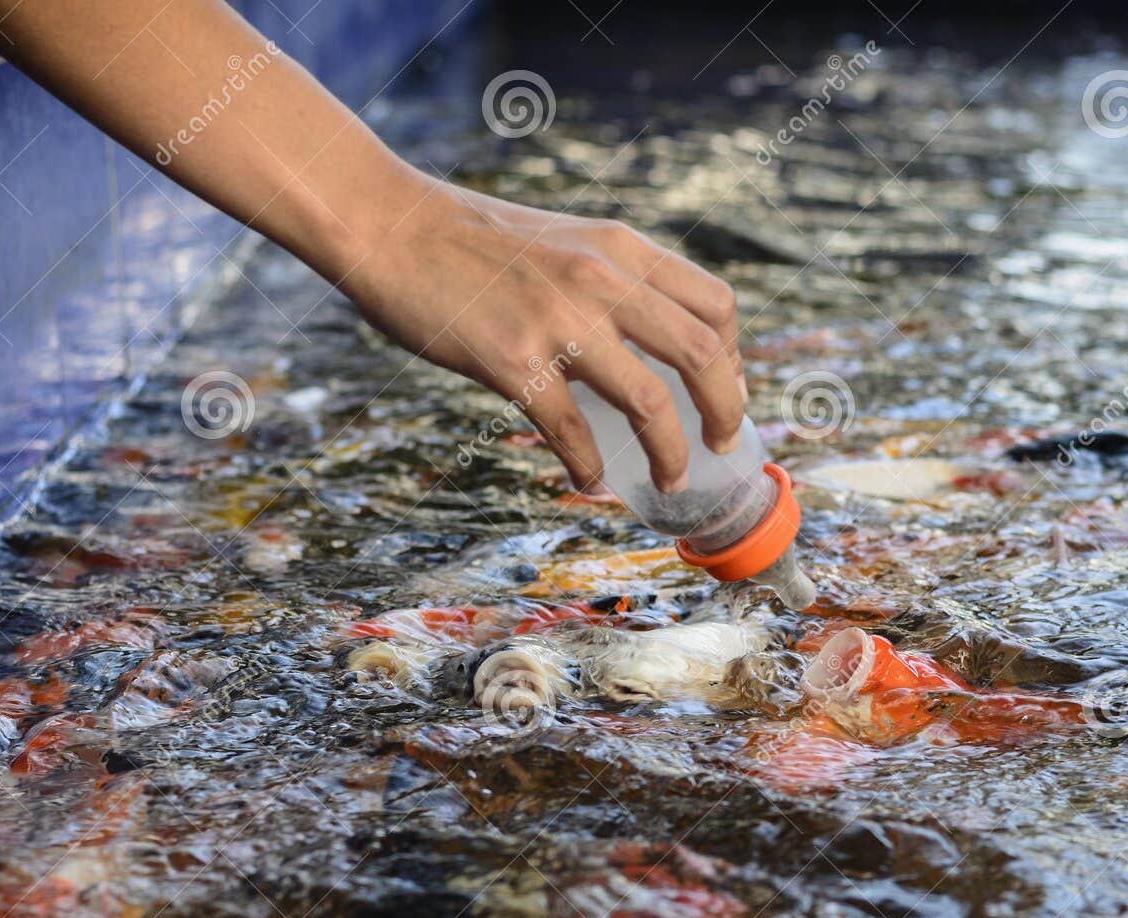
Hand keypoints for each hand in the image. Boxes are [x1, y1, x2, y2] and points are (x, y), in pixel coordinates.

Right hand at [342, 177, 746, 493]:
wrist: (392, 226)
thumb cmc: (473, 240)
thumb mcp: (566, 240)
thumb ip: (612, 282)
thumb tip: (648, 344)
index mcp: (622, 249)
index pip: (716, 305)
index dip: (734, 357)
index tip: (723, 389)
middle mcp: (603, 280)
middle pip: (704, 355)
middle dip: (726, 411)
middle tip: (721, 444)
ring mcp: (560, 322)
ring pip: (650, 403)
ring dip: (671, 454)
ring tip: (671, 479)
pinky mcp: (514, 361)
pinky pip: (572, 432)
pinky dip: (590, 467)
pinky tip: (590, 480)